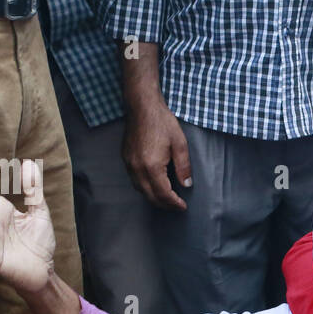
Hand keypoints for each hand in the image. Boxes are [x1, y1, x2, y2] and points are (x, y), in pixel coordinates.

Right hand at [122, 96, 191, 210]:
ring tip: (167, 199)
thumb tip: (186, 184)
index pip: (163, 194)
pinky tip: (154, 186)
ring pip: (140, 190)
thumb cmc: (162, 122)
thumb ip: (184, 167)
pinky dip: (145, 188)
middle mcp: (137, 168)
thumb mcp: (180, 144)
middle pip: (150, 196)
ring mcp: (129, 164)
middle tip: (177, 207)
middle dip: (164, 205)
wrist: (142, 107)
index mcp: (152, 166)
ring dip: (154, 198)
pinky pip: (134, 181)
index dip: (174, 203)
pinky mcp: (126, 159)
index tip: (183, 206)